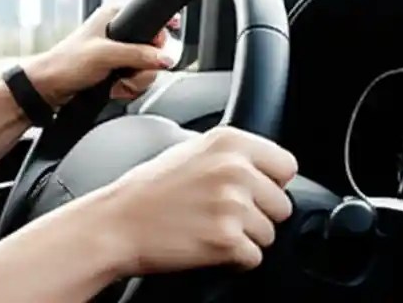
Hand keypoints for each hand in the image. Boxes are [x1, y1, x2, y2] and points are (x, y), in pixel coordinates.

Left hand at [25, 5, 174, 107]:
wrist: (48, 87)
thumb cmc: (66, 63)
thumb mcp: (105, 55)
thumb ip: (138, 55)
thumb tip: (165, 58)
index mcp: (115, 16)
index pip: (151, 20)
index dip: (159, 36)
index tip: (162, 50)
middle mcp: (118, 32)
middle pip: (153, 51)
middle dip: (143, 69)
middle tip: (127, 75)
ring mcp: (118, 52)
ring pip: (146, 68)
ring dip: (134, 81)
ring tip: (116, 84)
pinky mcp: (116, 69)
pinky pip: (136, 80)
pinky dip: (128, 88)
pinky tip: (113, 88)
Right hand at [96, 127, 297, 275]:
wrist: (116, 223)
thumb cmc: (147, 191)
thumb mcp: (190, 151)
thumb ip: (231, 156)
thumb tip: (266, 170)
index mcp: (229, 141)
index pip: (286, 165)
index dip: (268, 183)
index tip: (247, 191)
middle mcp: (235, 169)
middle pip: (282, 205)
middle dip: (257, 215)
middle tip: (218, 213)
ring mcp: (232, 205)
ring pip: (269, 234)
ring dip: (244, 238)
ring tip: (207, 227)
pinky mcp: (227, 240)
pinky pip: (253, 258)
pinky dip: (233, 260)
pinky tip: (204, 244)